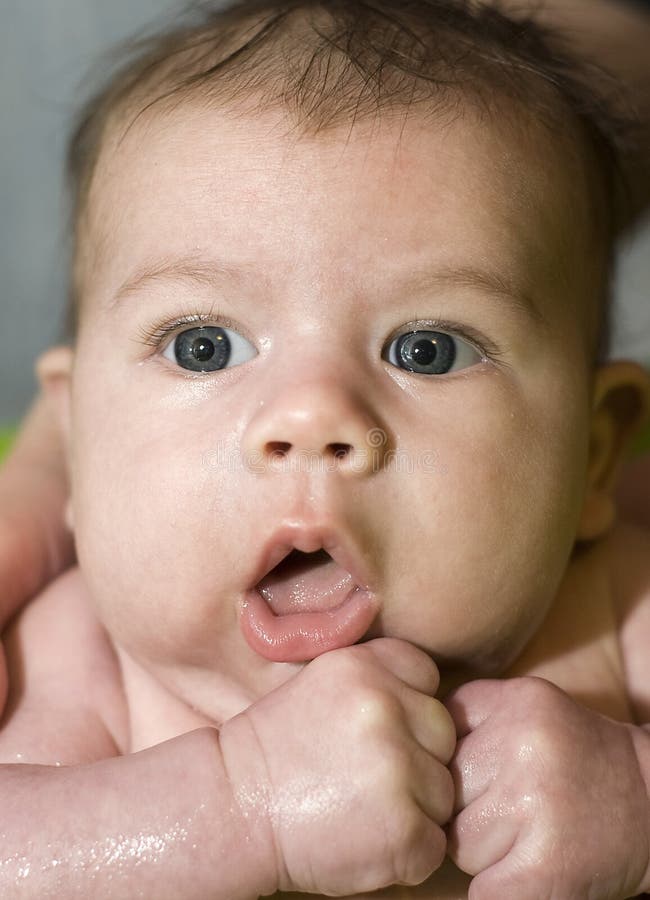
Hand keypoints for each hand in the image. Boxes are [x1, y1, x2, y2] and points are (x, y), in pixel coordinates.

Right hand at [219, 638, 455, 895]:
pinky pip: (434, 842)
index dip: (406, 707)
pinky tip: (363, 839)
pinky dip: (407, 851)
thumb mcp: (320, 682)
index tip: (373, 729)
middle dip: (417, 756)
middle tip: (364, 775)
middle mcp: (384, 708)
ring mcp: (397, 768)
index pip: (426, 677)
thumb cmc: (277, 751)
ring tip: (360, 808)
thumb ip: (373, 675)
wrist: (232, 811)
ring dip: (415, 805)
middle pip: (442, 733)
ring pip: (444, 790)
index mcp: (364, 666)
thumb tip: (422, 680)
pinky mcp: (405, 828)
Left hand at [445, 677, 649, 898]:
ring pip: (458, 843)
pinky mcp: (546, 867)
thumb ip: (468, 717)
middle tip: (513, 812)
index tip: (483, 777)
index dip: (453, 768)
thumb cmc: (575, 761)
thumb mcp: (527, 711)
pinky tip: (531, 871)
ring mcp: (535, 803)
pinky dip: (499, 892)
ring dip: (483, 853)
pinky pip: (482, 892)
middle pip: (444, 792)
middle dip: (466, 810)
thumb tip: (403, 755)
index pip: (439, 740)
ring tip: (527, 839)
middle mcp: (524, 743)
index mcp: (516, 700)